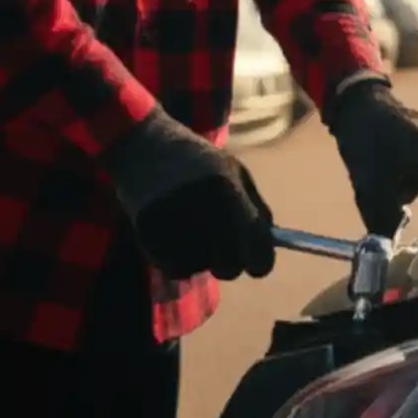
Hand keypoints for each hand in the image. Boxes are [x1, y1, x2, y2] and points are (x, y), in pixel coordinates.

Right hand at [132, 154, 275, 280]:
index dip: (260, 262)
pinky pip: (174, 269)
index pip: (257, 249)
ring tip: (190, 228)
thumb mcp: (236, 173)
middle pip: (229, 268)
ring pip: (200, 269)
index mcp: (229, 192)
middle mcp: (202, 211)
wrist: (146, 148)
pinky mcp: (148, 236)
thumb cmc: (199, 163)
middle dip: (229, 261)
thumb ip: (256, 209)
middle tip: (221, 244)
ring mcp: (173, 225)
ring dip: (200, 257)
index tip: (256, 263)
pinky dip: (177, 260)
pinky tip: (173, 234)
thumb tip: (272, 245)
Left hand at [329, 81, 417, 235]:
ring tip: (374, 164)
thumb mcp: (370, 184)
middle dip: (401, 188)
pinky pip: (407, 167)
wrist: (352, 103)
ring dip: (395, 178)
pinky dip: (391, 170)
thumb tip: (391, 244)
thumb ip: (384, 219)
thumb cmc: (367, 139)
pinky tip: (375, 158)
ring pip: (415, 175)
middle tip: (378, 178)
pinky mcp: (416, 140)